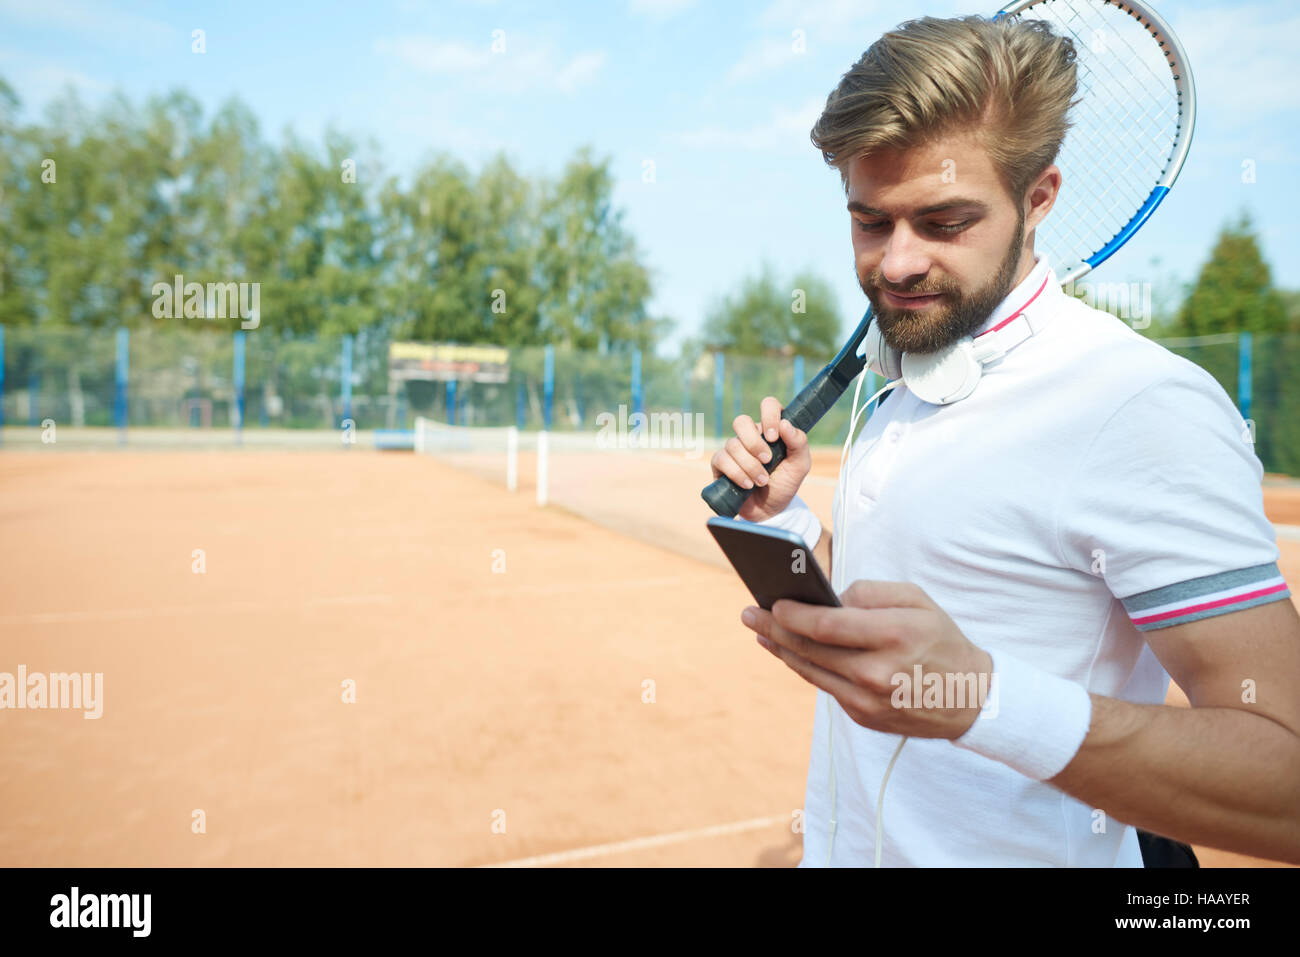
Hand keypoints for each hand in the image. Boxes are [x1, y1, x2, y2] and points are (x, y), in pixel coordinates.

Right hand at [708, 395, 810, 521]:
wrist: (770, 511)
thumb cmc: (785, 484)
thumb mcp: (800, 465)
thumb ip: (799, 443)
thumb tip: (786, 424)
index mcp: (772, 429)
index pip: (768, 405)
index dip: (769, 416)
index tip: (775, 437)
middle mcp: (751, 436)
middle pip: (741, 421)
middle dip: (754, 442)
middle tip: (767, 460)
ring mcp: (734, 449)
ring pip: (733, 445)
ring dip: (750, 466)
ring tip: (762, 481)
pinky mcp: (721, 464)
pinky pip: (721, 460)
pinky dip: (736, 473)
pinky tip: (747, 485)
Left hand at [741, 580, 994, 738]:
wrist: (971, 698)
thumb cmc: (941, 639)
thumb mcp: (917, 600)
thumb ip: (870, 592)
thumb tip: (829, 598)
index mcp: (892, 636)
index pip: (826, 625)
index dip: (792, 614)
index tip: (772, 602)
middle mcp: (876, 673)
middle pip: (809, 649)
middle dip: (773, 629)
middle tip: (748, 614)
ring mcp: (867, 701)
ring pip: (811, 671)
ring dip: (781, 650)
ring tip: (761, 632)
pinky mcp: (863, 717)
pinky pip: (826, 686)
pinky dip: (806, 667)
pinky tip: (790, 652)